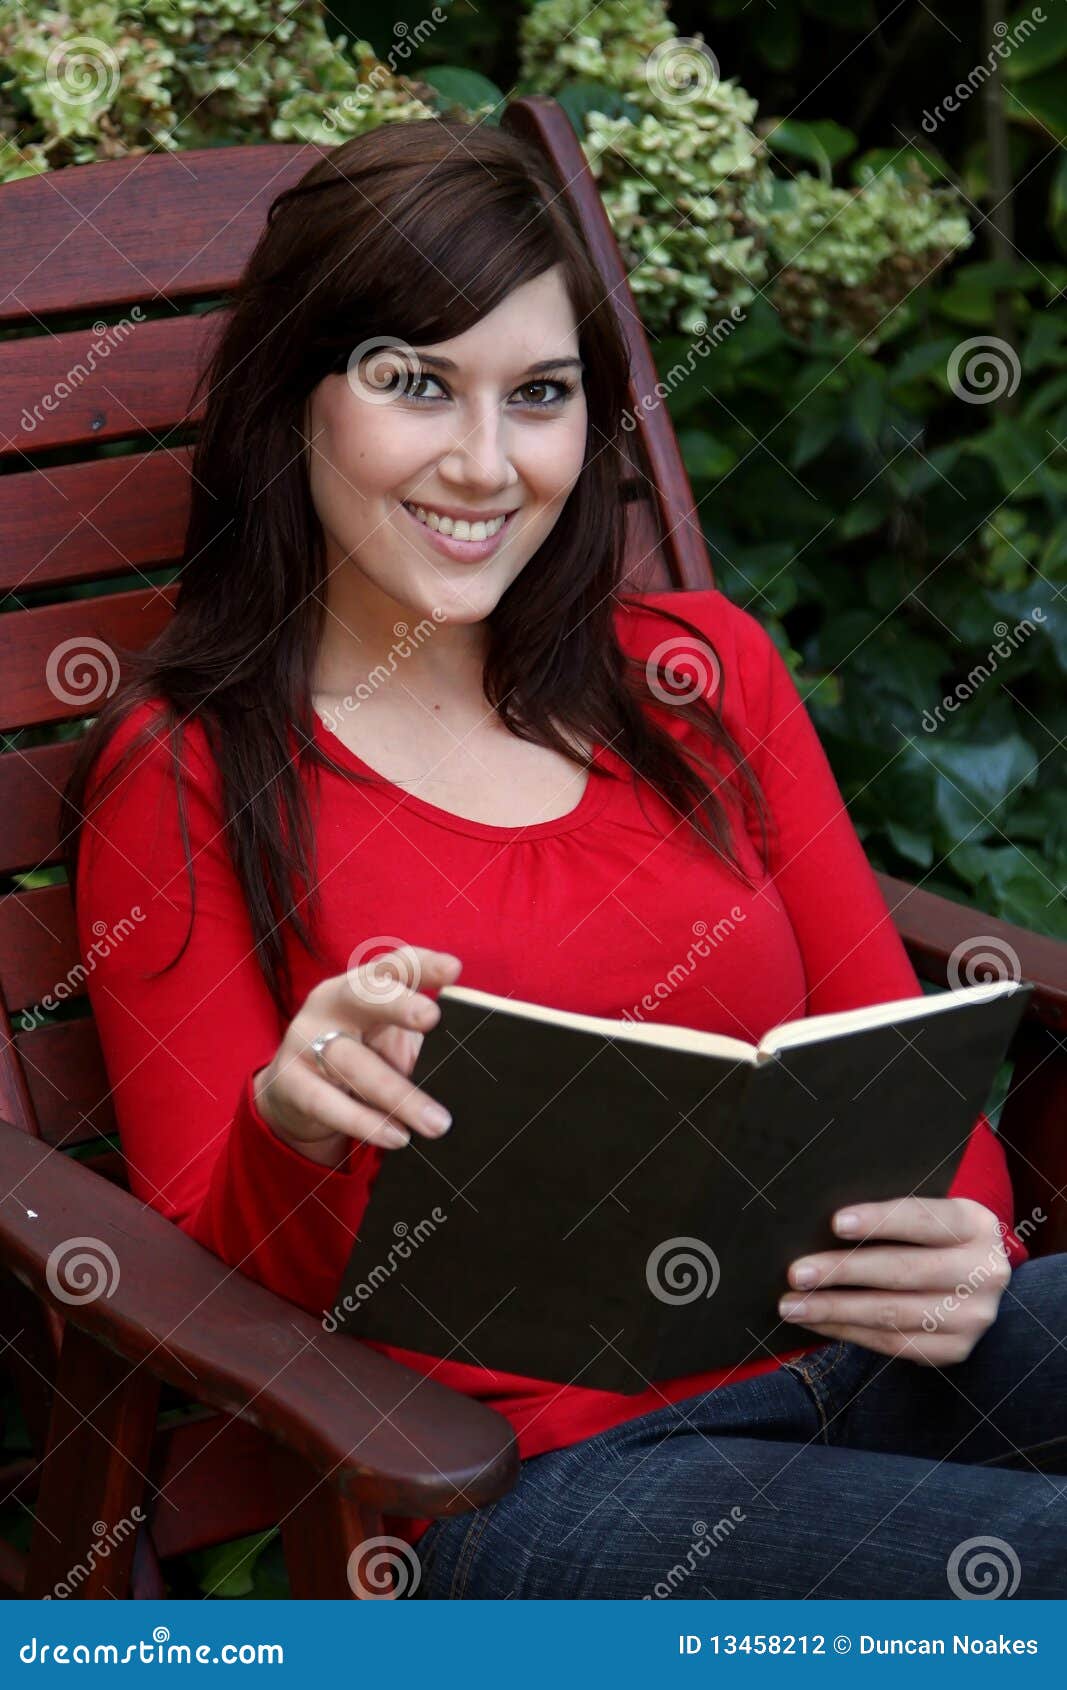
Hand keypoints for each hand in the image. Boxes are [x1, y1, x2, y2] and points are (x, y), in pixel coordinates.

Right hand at [253, 944, 461, 1159]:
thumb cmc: (363, 1058)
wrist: (297, 1094)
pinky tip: (397, 1136)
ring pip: (354, 1062)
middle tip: (432, 1018)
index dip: (421, 964)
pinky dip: (366, 1122)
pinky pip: (328, 1103)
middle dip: (397, 1003)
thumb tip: (466, 1068)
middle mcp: (330, 1003)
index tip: (453, 969)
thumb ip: (420, 1042)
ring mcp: (304, 1039)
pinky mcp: (290, 1082)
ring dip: (399, 1095)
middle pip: (362, 995)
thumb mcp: (390, 1041)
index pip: (391, 967)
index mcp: (362, 985)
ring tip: (436, 1123)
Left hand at [779, 1196, 1011, 1365]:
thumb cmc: (932, 1237)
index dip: (880, 1221)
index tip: (836, 1223)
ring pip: (893, 1314)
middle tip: (796, 1274)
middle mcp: (983, 1273)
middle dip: (843, 1272)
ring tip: (792, 1306)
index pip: (924, 1219)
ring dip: (835, 1310)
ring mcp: (973, 1316)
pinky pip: (893, 1343)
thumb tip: (822, 1226)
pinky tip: (818, 1323)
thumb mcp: (929, 1216)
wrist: (974, 1280)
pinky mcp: (956, 1349)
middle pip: (903, 1271)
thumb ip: (893, 1218)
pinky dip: (848, 1332)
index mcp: (976, 1226)